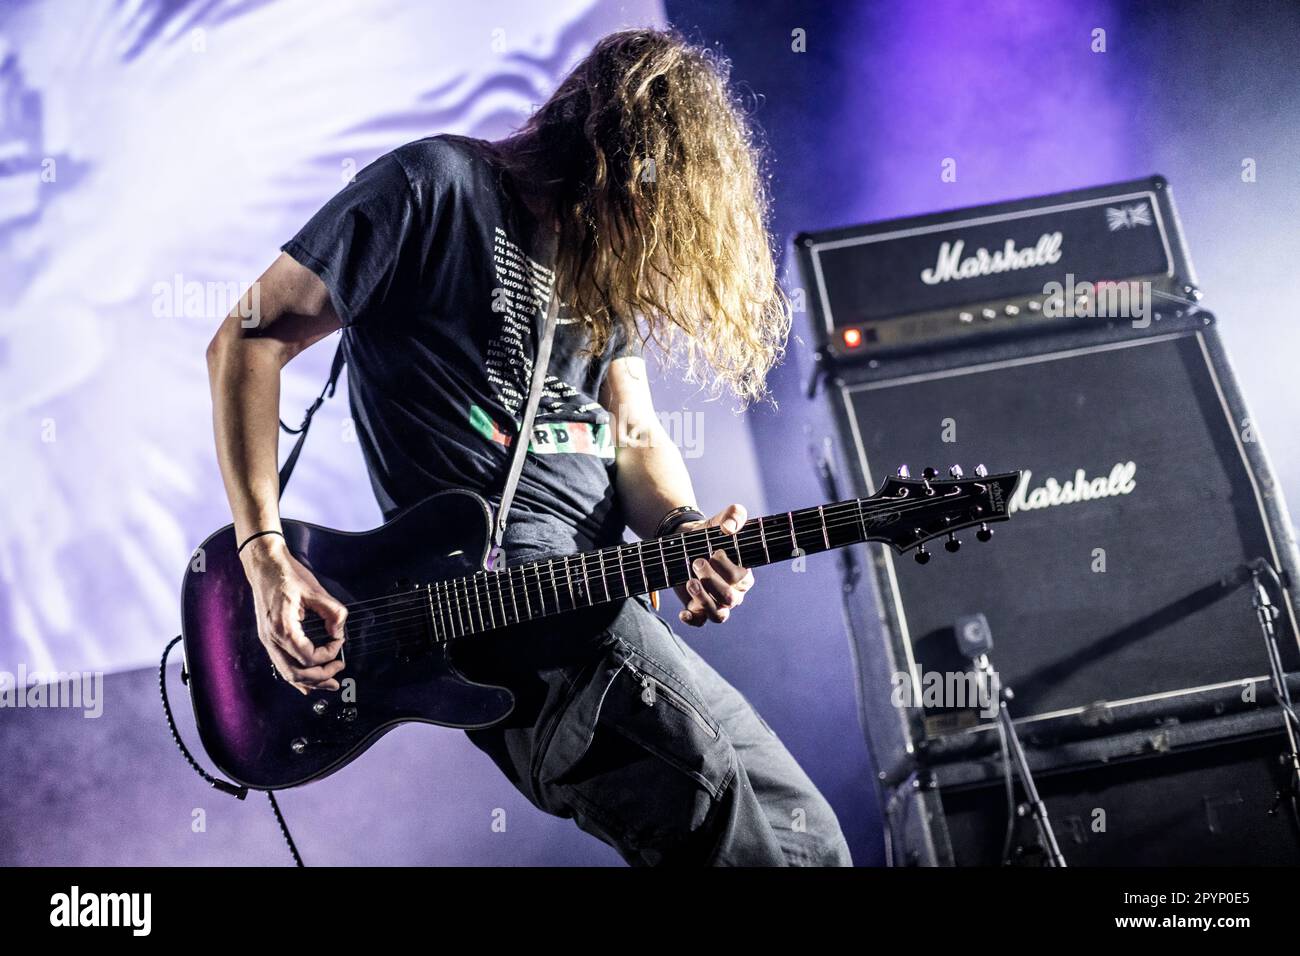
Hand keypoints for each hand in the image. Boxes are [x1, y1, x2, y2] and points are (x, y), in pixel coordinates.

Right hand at [240, 534, 346, 693]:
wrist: (264, 566)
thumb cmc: (286, 575)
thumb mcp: (315, 590)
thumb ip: (332, 612)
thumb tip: (339, 632)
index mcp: (282, 628)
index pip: (308, 657)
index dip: (328, 654)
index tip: (339, 642)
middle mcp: (271, 639)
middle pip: (296, 672)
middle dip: (320, 678)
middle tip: (339, 674)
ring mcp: (267, 641)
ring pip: (287, 673)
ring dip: (309, 682)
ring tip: (329, 684)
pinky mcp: (269, 639)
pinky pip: (281, 665)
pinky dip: (296, 677)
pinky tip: (307, 686)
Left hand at [672, 504, 754, 626]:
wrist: (685, 542)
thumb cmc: (710, 534)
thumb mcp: (722, 519)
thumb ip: (734, 515)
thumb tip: (730, 528)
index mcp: (744, 575)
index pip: (741, 578)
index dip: (728, 567)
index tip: (715, 551)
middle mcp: (734, 594)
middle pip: (730, 598)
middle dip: (712, 581)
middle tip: (697, 561)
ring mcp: (717, 604)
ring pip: (718, 615)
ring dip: (704, 600)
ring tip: (690, 582)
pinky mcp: (699, 609)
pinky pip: (700, 622)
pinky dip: (692, 620)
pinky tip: (683, 612)